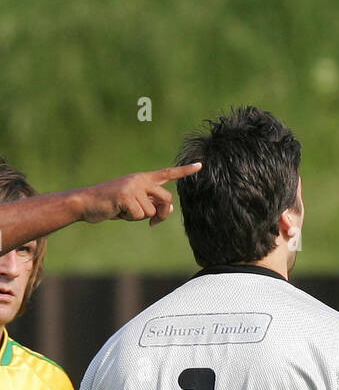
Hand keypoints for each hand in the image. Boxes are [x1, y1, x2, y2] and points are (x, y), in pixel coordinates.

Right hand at [78, 165, 201, 226]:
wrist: (87, 203)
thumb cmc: (112, 205)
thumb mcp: (136, 205)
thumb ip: (153, 204)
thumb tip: (172, 209)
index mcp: (143, 179)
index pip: (167, 174)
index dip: (184, 171)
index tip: (200, 165)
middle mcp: (140, 180)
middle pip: (167, 199)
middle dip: (162, 215)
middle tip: (152, 223)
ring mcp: (133, 186)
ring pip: (151, 211)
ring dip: (139, 217)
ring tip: (123, 210)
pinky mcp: (125, 195)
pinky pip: (139, 215)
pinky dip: (129, 218)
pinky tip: (118, 210)